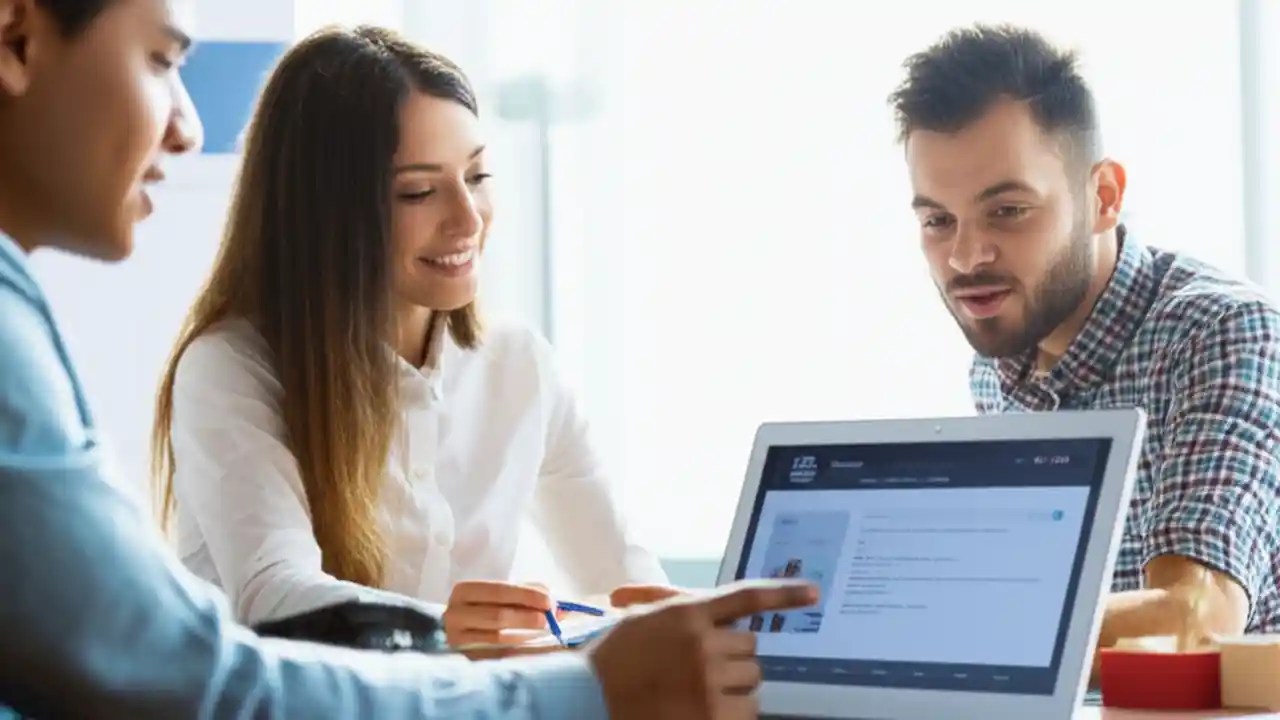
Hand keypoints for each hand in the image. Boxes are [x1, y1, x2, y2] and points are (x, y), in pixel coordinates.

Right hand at [442, 580, 552, 648]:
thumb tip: (559, 605)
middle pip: (496, 616)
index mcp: (464, 591)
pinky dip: (517, 653)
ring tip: (544, 634)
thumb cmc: (487, 607)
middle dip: (526, 618)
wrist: (459, 629)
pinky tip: (532, 650)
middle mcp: (455, 614)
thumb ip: (529, 594)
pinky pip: (495, 657)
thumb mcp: (504, 595)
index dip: (525, 595)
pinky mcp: (465, 659)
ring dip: (524, 636)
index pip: (498, 590)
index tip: (548, 601)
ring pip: (496, 639)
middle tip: (548, 620)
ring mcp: (457, 639)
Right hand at [588, 580, 817, 719]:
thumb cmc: (613, 659)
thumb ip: (685, 614)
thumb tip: (719, 616)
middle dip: (735, 659)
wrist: (585, 698)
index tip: (813, 593)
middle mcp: (703, 644)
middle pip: (752, 649)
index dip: (784, 593)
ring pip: (753, 681)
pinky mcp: (710, 717)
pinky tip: (705, 710)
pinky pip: (747, 713)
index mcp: (687, 614)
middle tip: (703, 669)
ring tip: (700, 692)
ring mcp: (708, 682)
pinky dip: (733, 714)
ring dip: (736, 688)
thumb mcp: (645, 620)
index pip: (747, 597)